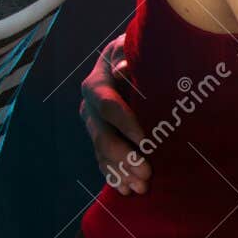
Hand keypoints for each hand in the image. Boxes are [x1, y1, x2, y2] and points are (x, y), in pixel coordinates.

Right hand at [80, 34, 148, 193]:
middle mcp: (89, 106)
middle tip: (147, 173)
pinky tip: (126, 190)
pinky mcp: (100, 137)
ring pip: (101, 152)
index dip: (126, 124)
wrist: (127, 59)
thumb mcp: (134, 47)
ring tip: (140, 188)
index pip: (109, 106)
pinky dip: (114, 175)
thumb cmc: (139, 51)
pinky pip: (102, 160)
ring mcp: (93, 124)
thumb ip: (129, 55)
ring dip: (120, 172)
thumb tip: (123, 67)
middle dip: (124, 157)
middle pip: (102, 135)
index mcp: (97, 83)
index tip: (147, 141)